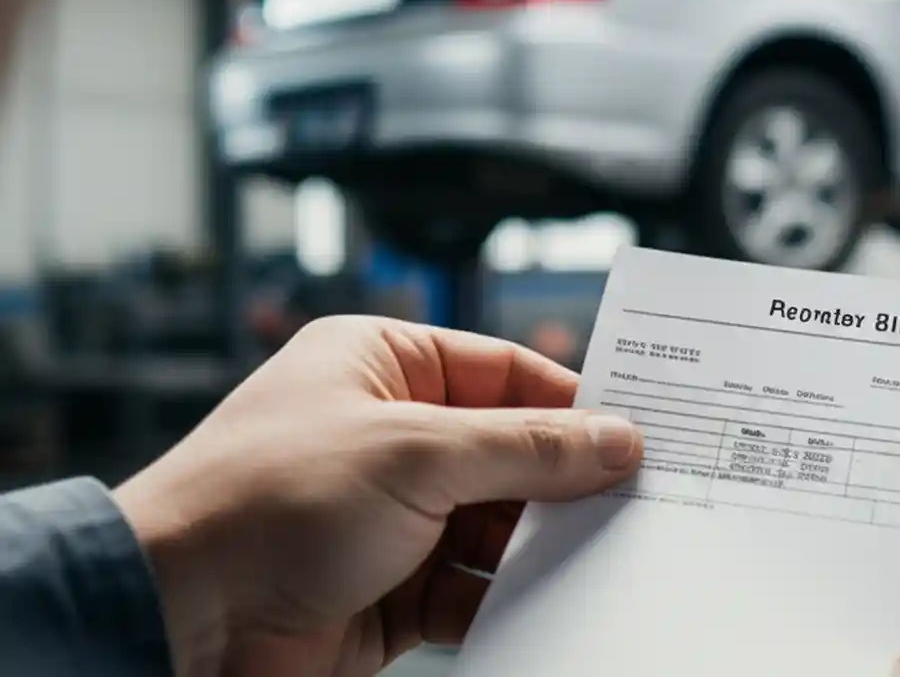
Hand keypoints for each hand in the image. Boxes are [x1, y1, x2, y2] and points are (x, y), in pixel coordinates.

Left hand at [114, 316, 643, 676]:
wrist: (180, 618)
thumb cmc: (263, 501)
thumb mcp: (415, 452)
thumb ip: (526, 447)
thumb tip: (613, 439)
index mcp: (383, 365)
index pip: (504, 372)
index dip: (572, 401)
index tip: (635, 432)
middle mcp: (389, 434)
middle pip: (509, 451)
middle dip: (562, 481)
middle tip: (633, 499)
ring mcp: (392, 514)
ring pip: (498, 523)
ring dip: (538, 544)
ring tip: (594, 555)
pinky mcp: (392, 586)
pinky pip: (473, 586)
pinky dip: (505, 596)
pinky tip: (537, 602)